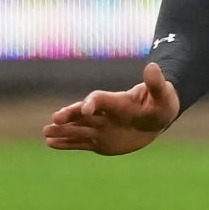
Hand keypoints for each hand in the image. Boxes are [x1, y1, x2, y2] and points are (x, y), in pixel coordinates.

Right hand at [42, 62, 180, 154]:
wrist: (157, 119)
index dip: (92, 102)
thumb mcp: (163, 94)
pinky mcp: (100, 141)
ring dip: (63, 130)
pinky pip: (80, 143)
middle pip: (82, 113)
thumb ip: (156, 83)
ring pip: (78, 128)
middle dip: (70, 115)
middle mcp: (104, 114)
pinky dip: (66, 143)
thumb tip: (153, 66)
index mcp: (117, 102)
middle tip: (56, 119)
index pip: (100, 99)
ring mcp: (101, 127)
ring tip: (45, 132)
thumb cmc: (161, 104)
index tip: (86, 109)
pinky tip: (50, 143)